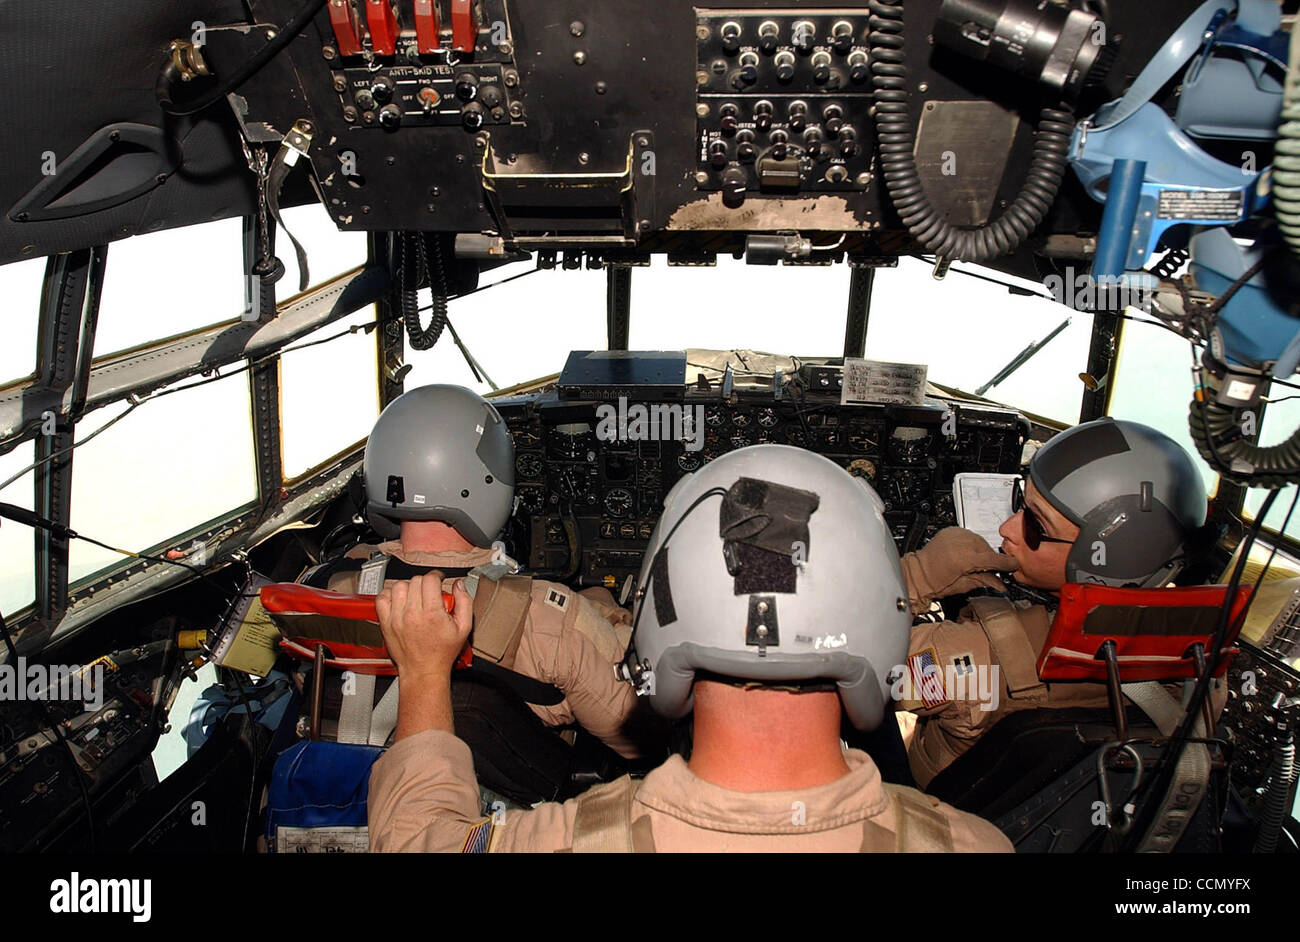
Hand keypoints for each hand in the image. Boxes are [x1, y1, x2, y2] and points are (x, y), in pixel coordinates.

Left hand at [376, 574, 472, 680]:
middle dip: (425, 583)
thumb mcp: (464, 628)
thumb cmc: (442, 653)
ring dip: (408, 588)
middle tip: (430, 593)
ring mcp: (396, 618)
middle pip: (415, 581)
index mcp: (432, 614)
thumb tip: (458, 586)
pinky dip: (389, 595)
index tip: (439, 580)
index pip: (430, 580)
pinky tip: (399, 600)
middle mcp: (412, 614)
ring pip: (399, 586)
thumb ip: (464, 603)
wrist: (423, 671)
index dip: (437, 576)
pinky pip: (382, 598)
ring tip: (415, 596)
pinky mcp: (386, 623)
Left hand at [902, 526, 1018, 606]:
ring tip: (973, 562)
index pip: (993, 559)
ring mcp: (955, 535)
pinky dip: (970, 544)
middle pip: (987, 548)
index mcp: (965, 559)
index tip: (1013, 564)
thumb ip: (984, 581)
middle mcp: (961, 543)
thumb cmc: (934, 583)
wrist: (916, 574)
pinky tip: (966, 553)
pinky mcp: (950, 531)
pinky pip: (968, 535)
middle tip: (989, 569)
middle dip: (990, 559)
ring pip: (979, 540)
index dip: (1006, 563)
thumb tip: (1000, 583)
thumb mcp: (963, 585)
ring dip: (980, 550)